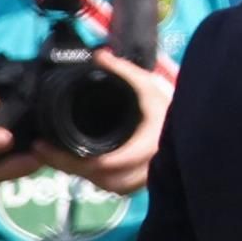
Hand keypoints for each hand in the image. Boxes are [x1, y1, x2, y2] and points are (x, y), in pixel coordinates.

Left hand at [32, 50, 173, 196]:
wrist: (199, 128)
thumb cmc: (173, 107)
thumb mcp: (150, 85)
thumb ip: (125, 71)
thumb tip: (99, 55)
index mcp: (147, 146)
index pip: (105, 164)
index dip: (72, 160)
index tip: (46, 145)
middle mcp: (146, 168)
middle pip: (101, 179)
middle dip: (70, 167)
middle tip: (41, 152)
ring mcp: (146, 177)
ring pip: (108, 185)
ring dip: (82, 174)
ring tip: (55, 157)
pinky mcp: (143, 179)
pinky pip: (115, 184)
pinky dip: (95, 176)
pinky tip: (79, 162)